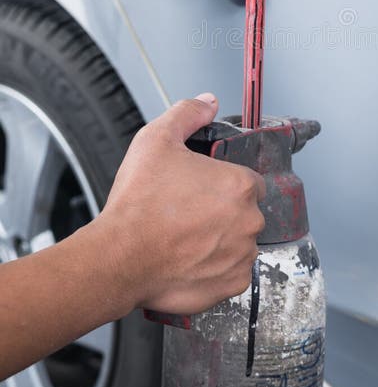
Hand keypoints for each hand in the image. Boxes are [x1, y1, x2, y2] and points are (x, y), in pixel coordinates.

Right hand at [98, 93, 265, 313]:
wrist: (119, 257)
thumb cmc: (138, 203)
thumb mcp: (156, 139)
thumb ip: (187, 114)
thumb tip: (208, 102)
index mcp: (240, 184)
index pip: (247, 180)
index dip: (222, 183)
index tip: (200, 190)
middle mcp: (249, 220)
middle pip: (244, 211)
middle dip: (221, 212)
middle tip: (187, 214)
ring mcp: (242, 255)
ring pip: (239, 242)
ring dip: (220, 240)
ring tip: (184, 239)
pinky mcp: (232, 284)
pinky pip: (233, 272)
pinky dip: (215, 268)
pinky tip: (189, 260)